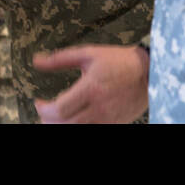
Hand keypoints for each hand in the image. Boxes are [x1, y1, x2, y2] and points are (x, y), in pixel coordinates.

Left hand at [31, 45, 148, 123]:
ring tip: (55, 118)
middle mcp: (99, 107)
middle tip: (44, 112)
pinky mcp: (116, 124)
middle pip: (66, 124)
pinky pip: (93, 131)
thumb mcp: (87, 54)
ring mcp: (109, 119)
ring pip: (79, 130)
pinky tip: (73, 120)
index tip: (38, 102)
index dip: (44, 110)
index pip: (60, 109)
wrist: (148, 72)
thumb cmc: (117, 61)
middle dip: (49, 120)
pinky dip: (78, 127)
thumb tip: (36, 61)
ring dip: (62, 126)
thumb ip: (60, 59)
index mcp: (90, 88)